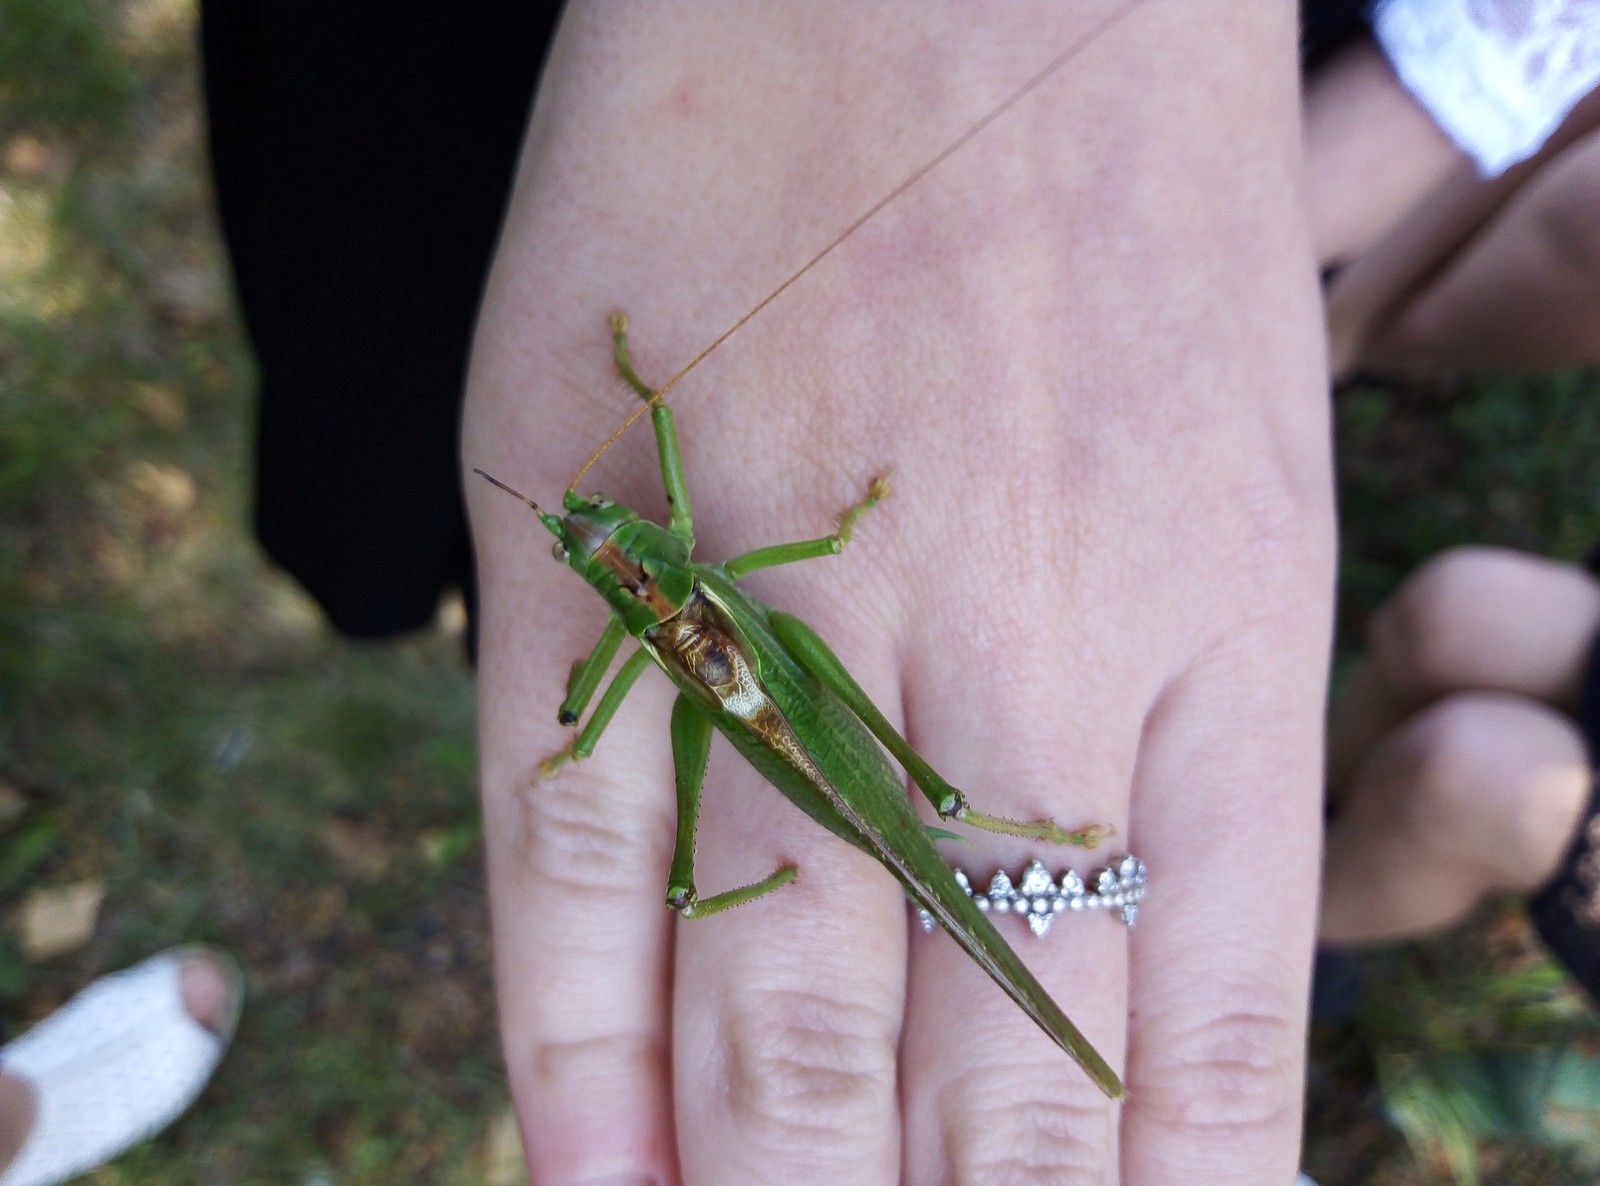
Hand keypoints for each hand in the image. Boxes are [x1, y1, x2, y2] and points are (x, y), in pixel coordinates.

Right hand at [465, 4, 1331, 1180]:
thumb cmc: (1113, 191)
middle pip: (982, 1081)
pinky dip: (585, 1046)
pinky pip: (589, 851)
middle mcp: (1017, 655)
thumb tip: (1113, 973)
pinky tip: (592, 1175)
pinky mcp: (599, 530)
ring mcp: (792, 596)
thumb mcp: (1236, 452)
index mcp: (1221, 643)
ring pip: (786, 1000)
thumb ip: (1176, 720)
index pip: (1199, 1059)